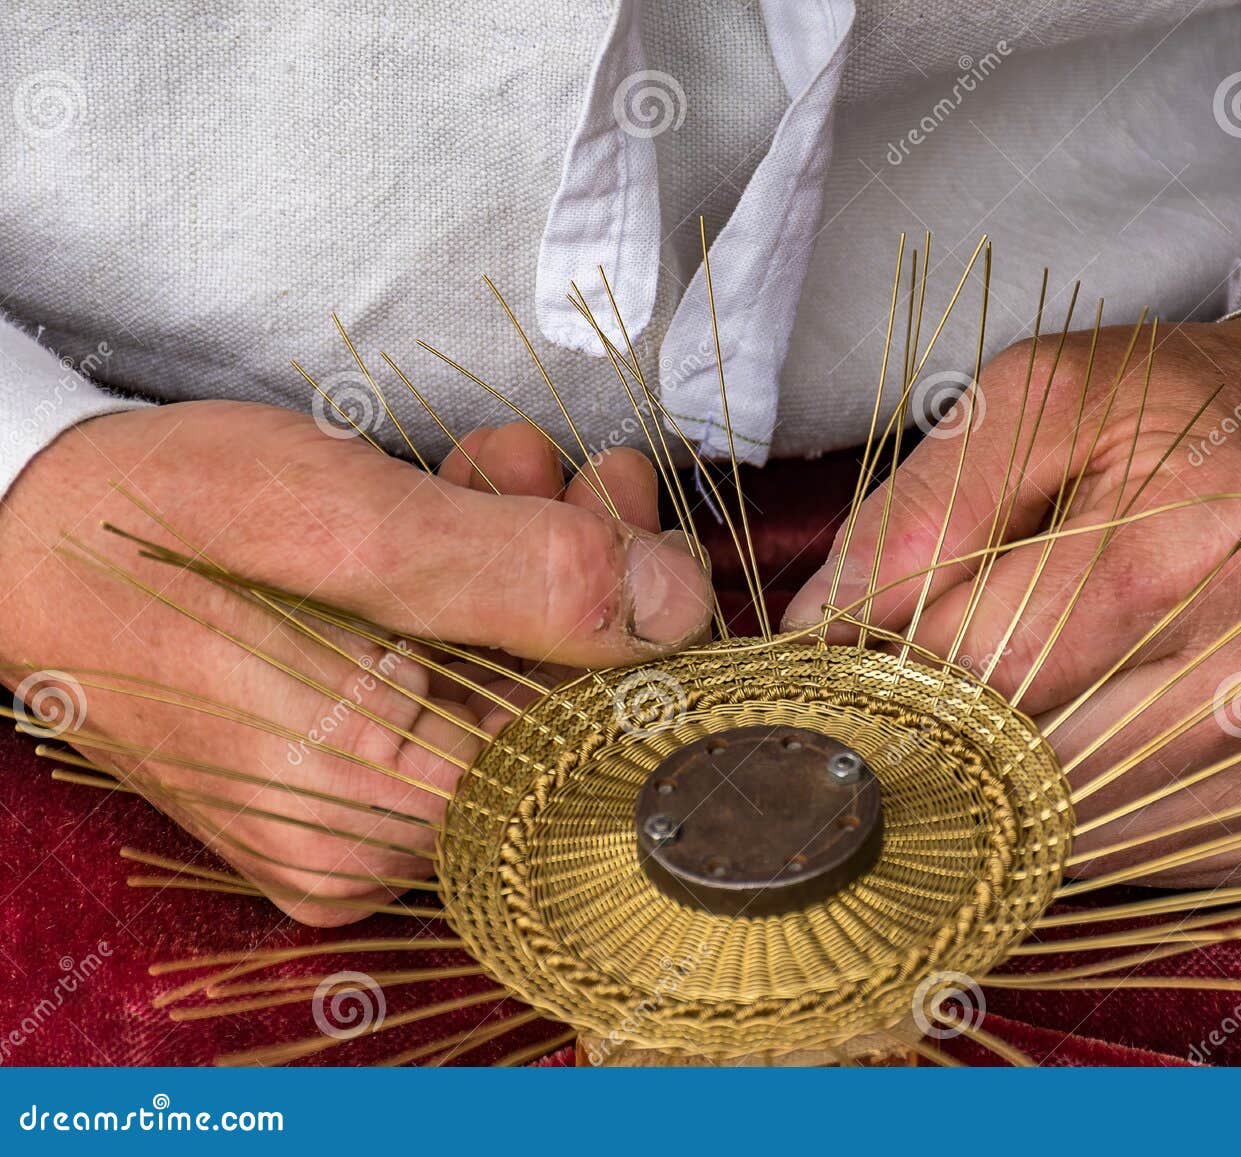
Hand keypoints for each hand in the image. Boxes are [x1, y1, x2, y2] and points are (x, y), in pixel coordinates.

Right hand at [0, 400, 712, 923]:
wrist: (15, 537)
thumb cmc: (157, 522)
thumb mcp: (350, 523)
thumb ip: (525, 574)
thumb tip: (675, 606)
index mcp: (377, 804)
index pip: (590, 742)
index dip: (634, 626)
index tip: (642, 527)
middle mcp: (366, 845)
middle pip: (548, 719)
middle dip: (585, 580)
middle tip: (591, 477)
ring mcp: (344, 823)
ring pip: (500, 696)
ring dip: (530, 572)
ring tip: (517, 471)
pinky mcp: (327, 782)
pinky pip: (440, 699)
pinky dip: (466, 602)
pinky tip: (462, 513)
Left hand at [785, 284, 1240, 884]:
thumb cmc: (1188, 416)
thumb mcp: (1049, 393)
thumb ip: (926, 504)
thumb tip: (821, 626)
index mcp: (1205, 528)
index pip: (982, 658)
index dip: (885, 675)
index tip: (839, 671)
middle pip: (1029, 760)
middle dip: (940, 736)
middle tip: (902, 701)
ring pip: (1080, 832)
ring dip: (1010, 791)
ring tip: (999, 716)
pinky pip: (1150, 857)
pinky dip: (1089, 818)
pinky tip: (1094, 741)